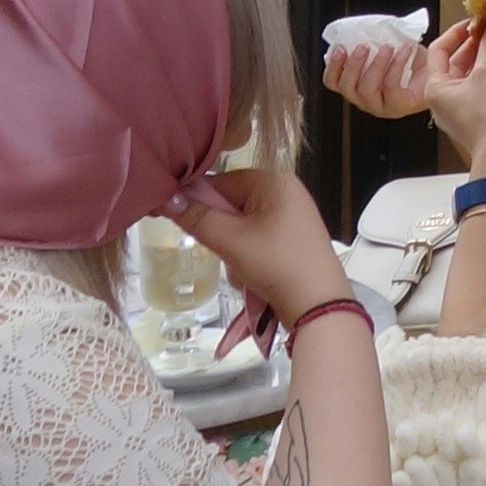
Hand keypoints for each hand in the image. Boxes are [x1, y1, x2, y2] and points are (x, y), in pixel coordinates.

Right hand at [168, 154, 350, 325]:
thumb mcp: (231, 241)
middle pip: (232, 204)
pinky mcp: (293, 239)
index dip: (198, 200)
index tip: (179, 220)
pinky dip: (248, 257)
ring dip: (234, 248)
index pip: (223, 181)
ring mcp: (292, 216)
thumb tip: (168, 198)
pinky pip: (257, 240)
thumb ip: (198, 218)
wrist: (317, 304)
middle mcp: (286, 191)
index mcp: (275, 181)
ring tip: (243, 268)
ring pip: (242, 226)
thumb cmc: (276, 264)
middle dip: (221, 232)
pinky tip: (254, 275)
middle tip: (225, 252)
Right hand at [324, 27, 435, 122]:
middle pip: (347, 88)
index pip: (333, 82)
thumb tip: (366, 25)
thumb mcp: (390, 47)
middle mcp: (367, 99)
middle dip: (351, 66)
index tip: (339, 48)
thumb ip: (375, 40)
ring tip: (387, 48)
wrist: (438, 71)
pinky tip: (405, 51)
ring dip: (375, 65)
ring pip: (366, 90)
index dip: (332, 67)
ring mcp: (382, 106)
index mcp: (358, 86)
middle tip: (363, 46)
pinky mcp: (400, 106)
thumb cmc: (412, 62)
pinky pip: (391, 88)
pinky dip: (396, 66)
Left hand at [417, 12, 485, 176]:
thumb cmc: (485, 117)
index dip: (457, 32)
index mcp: (436, 87)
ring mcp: (460, 108)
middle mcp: (444, 98)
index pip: (439, 49)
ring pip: (475, 77)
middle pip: (459, 62)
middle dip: (480, 47)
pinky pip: (485, 92)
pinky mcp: (476, 116)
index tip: (475, 21)